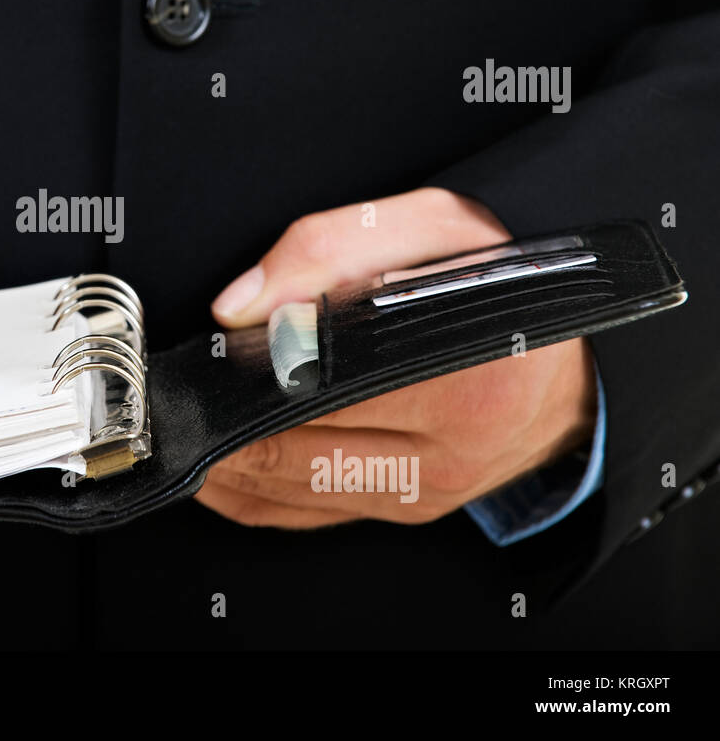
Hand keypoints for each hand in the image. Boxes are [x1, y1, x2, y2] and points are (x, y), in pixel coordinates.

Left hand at [196, 187, 597, 528]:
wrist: (570, 359)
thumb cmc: (506, 288)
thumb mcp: (435, 230)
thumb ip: (330, 249)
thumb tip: (241, 306)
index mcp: (461, 380)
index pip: (318, 386)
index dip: (248, 374)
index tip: (203, 358)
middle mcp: (446, 454)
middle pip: (294, 451)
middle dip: (223, 427)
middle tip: (177, 397)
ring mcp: (425, 494)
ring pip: (293, 495)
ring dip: (228, 467)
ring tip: (188, 426)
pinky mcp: (407, 511)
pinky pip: (310, 516)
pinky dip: (254, 497)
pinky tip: (221, 468)